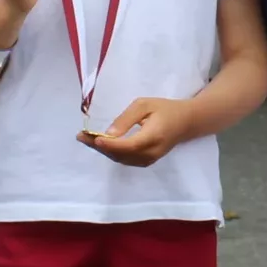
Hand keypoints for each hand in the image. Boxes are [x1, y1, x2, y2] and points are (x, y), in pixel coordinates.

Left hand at [78, 97, 192, 166]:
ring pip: (121, 159)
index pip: (128, 145)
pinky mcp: (147, 161)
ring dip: (103, 150)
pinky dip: (112, 153)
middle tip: (81, 136)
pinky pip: (125, 160)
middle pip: (121, 155)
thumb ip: (127, 118)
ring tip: (86, 139)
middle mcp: (151, 152)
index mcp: (153, 136)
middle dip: (99, 146)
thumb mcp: (145, 105)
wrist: (186, 122)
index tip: (92, 137)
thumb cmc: (165, 109)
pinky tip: (101, 144)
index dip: (109, 144)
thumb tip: (109, 134)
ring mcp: (149, 160)